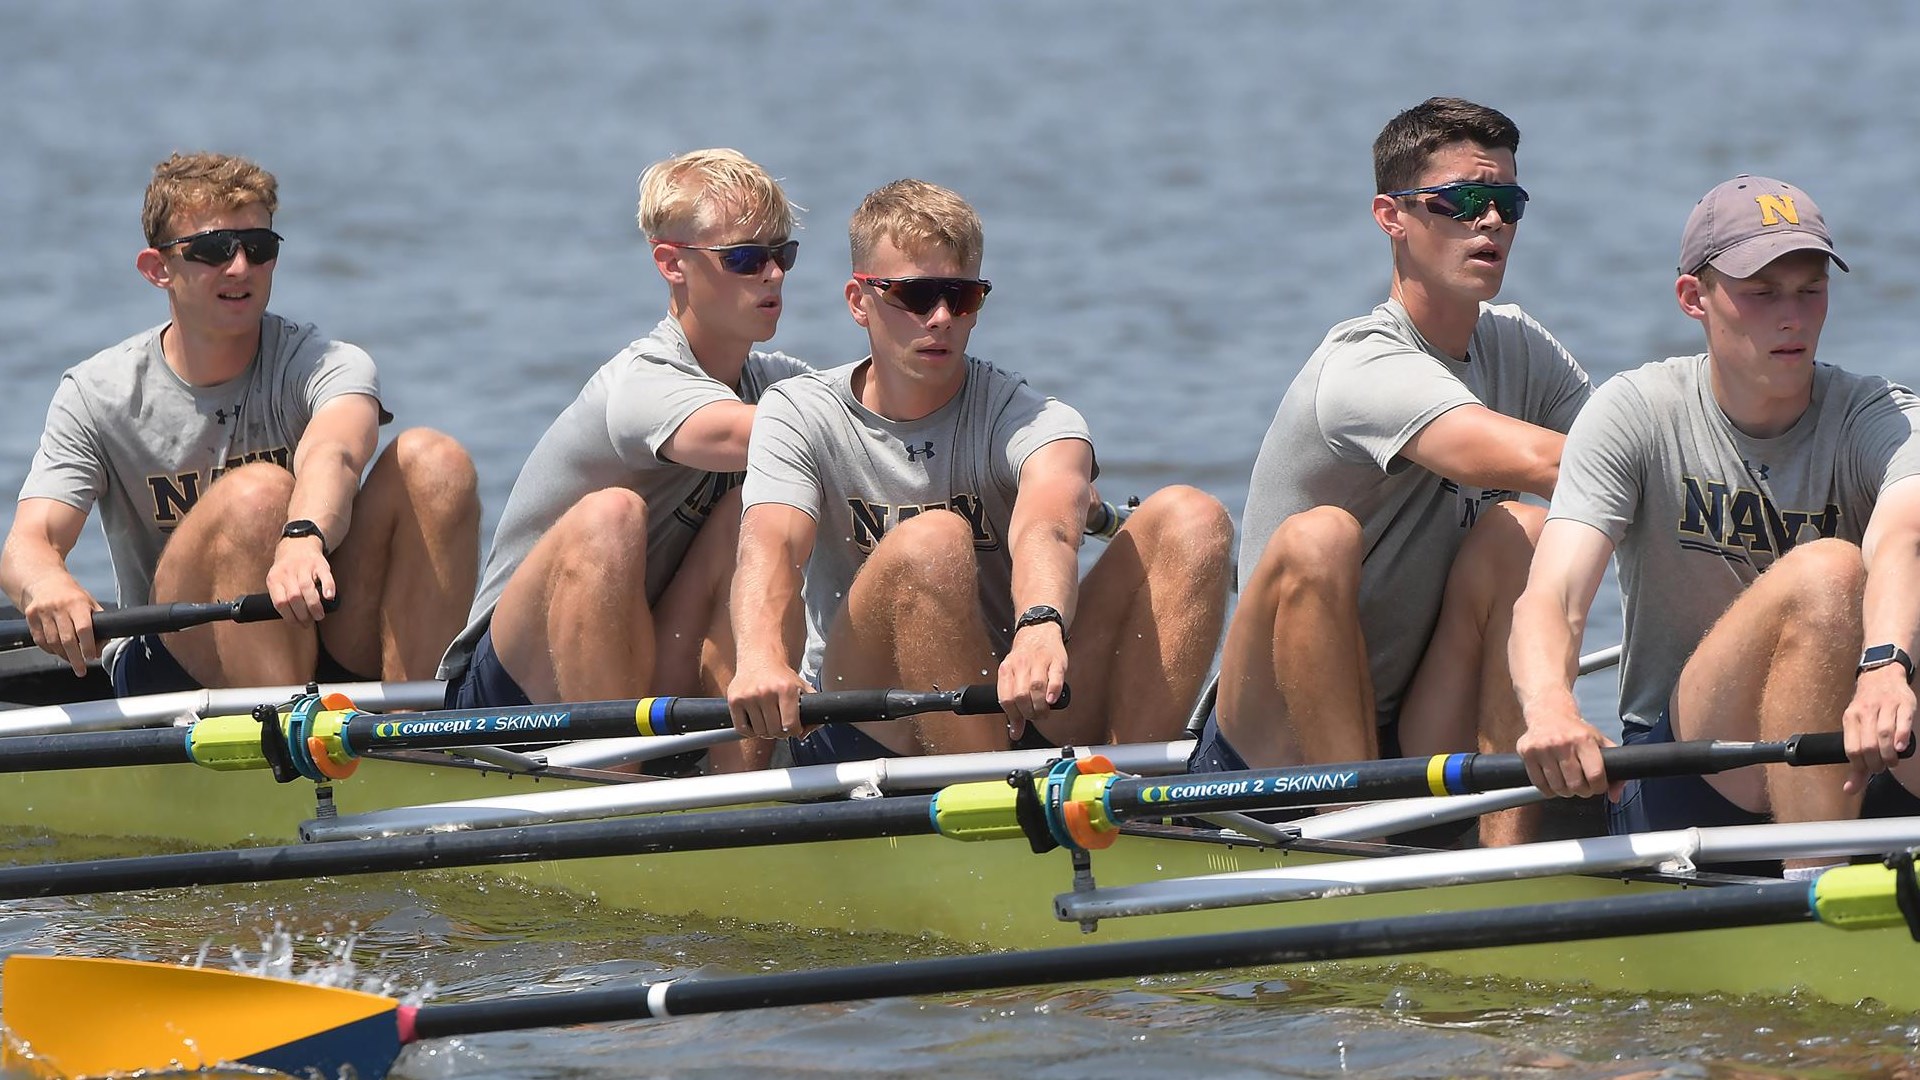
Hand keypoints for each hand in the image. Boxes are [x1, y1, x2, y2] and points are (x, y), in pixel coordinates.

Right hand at [19, 572, 100, 675]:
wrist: (45, 582)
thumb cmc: (72, 596)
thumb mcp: (90, 603)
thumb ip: (99, 624)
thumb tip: (101, 647)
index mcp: (78, 604)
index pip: (84, 628)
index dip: (88, 646)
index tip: (91, 657)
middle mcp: (59, 607)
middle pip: (67, 639)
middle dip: (76, 658)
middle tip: (82, 670)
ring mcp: (43, 612)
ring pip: (53, 642)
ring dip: (63, 655)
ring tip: (71, 660)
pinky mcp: (31, 616)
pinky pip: (40, 640)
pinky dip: (50, 650)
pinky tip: (58, 652)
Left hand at [266, 535, 334, 625]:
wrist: (298, 543)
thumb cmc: (288, 568)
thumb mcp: (277, 579)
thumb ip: (281, 596)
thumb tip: (294, 620)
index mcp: (274, 579)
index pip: (280, 602)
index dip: (289, 617)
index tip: (298, 624)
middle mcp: (288, 572)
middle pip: (294, 597)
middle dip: (303, 614)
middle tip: (309, 622)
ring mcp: (304, 566)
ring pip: (307, 588)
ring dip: (314, 606)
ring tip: (319, 616)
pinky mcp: (319, 563)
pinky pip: (325, 576)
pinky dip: (328, 588)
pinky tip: (329, 598)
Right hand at [727, 656, 809, 739]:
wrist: (759, 656)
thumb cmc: (780, 675)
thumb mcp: (801, 686)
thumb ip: (811, 708)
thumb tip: (804, 733)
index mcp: (786, 689)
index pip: (790, 725)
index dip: (794, 731)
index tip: (793, 728)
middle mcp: (766, 691)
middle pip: (775, 731)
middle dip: (780, 732)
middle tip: (780, 725)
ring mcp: (748, 696)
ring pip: (759, 731)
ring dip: (765, 731)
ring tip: (768, 720)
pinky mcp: (734, 699)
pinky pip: (742, 729)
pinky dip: (749, 731)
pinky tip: (755, 721)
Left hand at [998, 623, 1066, 739]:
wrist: (1039, 631)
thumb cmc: (1026, 658)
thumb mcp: (1013, 676)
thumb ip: (1013, 703)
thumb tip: (1015, 731)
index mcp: (1006, 669)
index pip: (1005, 698)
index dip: (1013, 716)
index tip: (1020, 725)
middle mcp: (1021, 665)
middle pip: (1021, 695)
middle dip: (1029, 713)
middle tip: (1035, 717)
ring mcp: (1039, 661)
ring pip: (1036, 687)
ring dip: (1040, 706)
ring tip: (1044, 711)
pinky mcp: (1056, 660)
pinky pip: (1054, 677)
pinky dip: (1053, 691)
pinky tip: (1052, 700)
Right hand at [1516, 696, 1618, 798]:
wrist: (1548, 713)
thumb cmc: (1576, 731)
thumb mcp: (1600, 741)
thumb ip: (1615, 766)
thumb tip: (1615, 796)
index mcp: (1583, 739)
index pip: (1595, 775)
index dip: (1599, 787)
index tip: (1597, 786)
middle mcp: (1562, 743)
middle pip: (1575, 785)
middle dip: (1582, 791)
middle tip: (1582, 786)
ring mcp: (1542, 748)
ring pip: (1557, 787)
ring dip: (1565, 791)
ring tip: (1567, 782)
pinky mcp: (1527, 752)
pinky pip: (1539, 784)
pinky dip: (1548, 790)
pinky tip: (1553, 782)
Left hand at [1841, 664, 1914, 793]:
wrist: (1881, 674)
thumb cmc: (1868, 707)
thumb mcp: (1855, 726)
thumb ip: (1855, 758)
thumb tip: (1849, 790)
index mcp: (1850, 718)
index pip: (1852, 749)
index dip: (1861, 766)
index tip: (1869, 771)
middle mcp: (1866, 711)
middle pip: (1868, 745)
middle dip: (1876, 763)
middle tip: (1883, 768)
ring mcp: (1885, 706)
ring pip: (1884, 734)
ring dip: (1889, 754)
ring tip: (1892, 762)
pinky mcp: (1904, 703)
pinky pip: (1902, 721)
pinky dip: (1902, 736)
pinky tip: (1902, 747)